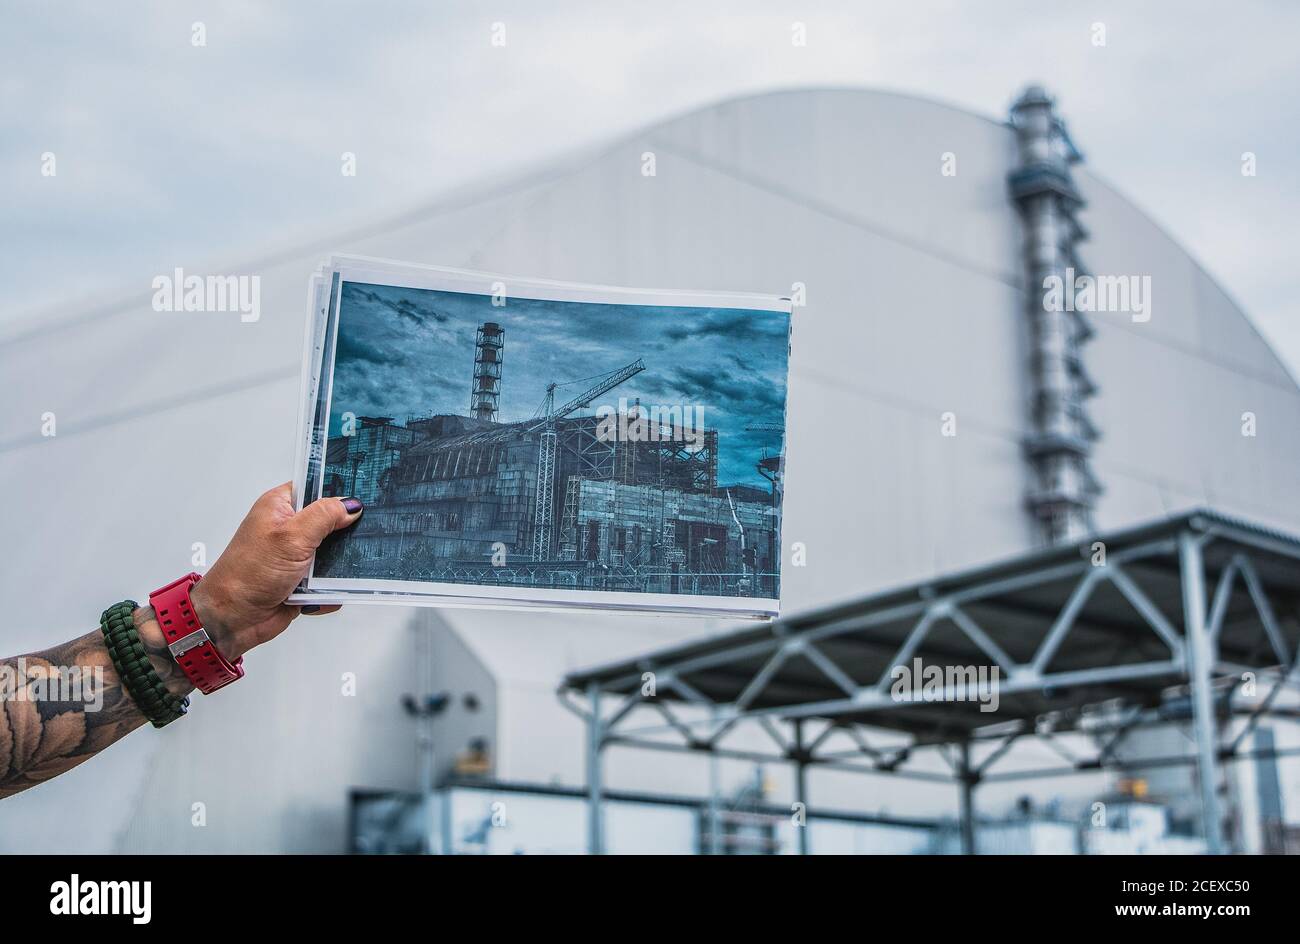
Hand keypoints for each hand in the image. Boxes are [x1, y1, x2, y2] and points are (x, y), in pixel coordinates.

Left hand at [188, 483, 362, 660]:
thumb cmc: (247, 574)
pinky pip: (330, 579)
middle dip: (344, 532)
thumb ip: (324, 516)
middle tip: (356, 536)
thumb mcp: (291, 536)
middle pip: (331, 520)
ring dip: (336, 565)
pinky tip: (319, 593)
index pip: (316, 486)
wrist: (233, 618)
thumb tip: (351, 505)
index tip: (363, 493)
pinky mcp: (303, 578)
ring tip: (331, 571)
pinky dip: (329, 588)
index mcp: (280, 506)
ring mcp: (296, 554)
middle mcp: (289, 528)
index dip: (338, 488)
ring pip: (335, 552)